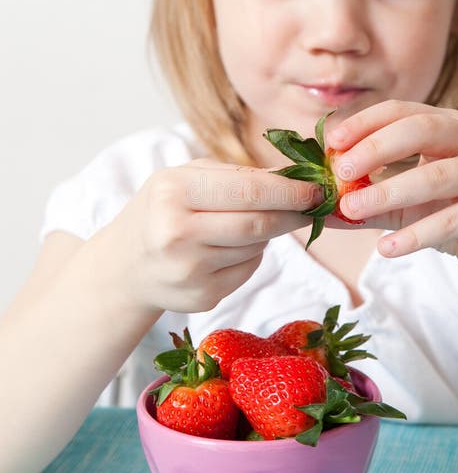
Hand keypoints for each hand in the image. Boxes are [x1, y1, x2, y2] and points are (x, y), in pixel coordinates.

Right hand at [109, 159, 319, 312]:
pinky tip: (230, 247)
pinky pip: (248, 270)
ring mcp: (190, 271)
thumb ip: (236, 175)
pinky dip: (252, 255)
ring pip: (257, 247)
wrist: (124, 267)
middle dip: (293, 213)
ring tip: (251, 221)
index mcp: (173, 193)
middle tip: (314, 204)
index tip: (318, 188)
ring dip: (268, 233)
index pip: (248, 192)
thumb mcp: (185, 178)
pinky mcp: (202, 297)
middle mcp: (178, 233)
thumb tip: (295, 178)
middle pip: (259, 224)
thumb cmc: (161, 210)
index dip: (290, 191)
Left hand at [326, 100, 457, 281]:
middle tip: (341, 171)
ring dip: (389, 192)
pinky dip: (416, 234)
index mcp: (452, 125)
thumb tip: (318, 207)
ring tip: (353, 209)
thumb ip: (368, 200)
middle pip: (423, 130)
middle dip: (376, 147)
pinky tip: (387, 248)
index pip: (403, 111)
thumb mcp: (406, 206)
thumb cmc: (456, 217)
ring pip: (438, 176)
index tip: (331, 141)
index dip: (365, 122)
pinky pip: (454, 219)